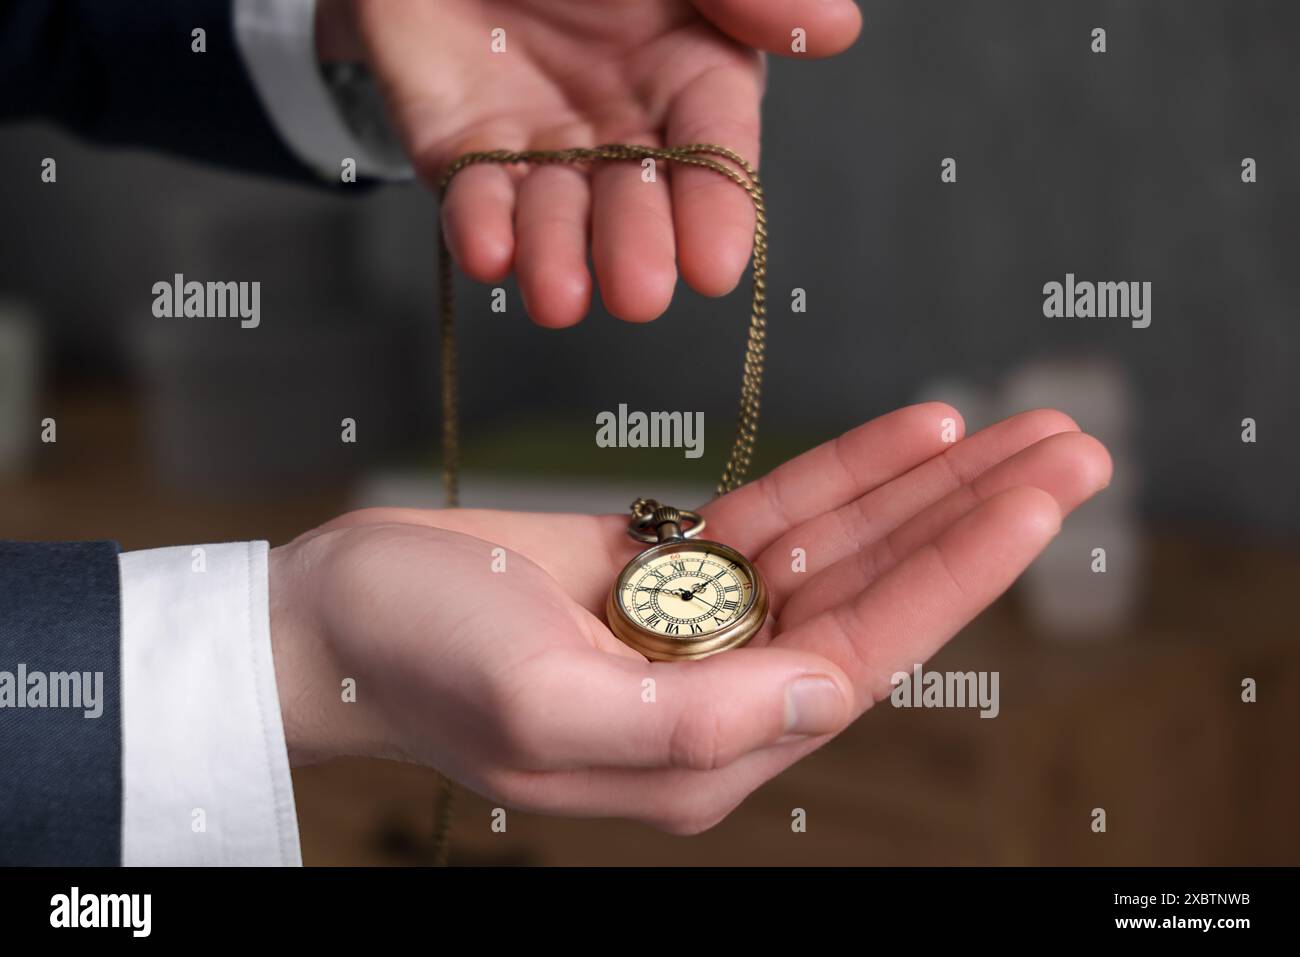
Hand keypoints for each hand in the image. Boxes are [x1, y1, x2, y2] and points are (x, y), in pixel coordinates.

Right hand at [268, 403, 1110, 832]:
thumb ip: (688, 722)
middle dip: (974, 520)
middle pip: (876, 596)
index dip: (957, 573)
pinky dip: (843, 472)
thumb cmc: (418, 659)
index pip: (864, 657)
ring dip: (928, 486)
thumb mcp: (542, 708)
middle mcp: (721, 692)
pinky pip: (776, 515)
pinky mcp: (665, 566)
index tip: (1040, 499)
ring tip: (1019, 427)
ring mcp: (698, 625)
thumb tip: (828, 692)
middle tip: (1072, 446)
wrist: (335, 613)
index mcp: (705, 747)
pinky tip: (915, 430)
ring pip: (840, 548)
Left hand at [314, 0, 861, 324]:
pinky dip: (479, 227)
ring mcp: (540, 137)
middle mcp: (621, 120)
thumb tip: (838, 27)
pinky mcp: (460, 145)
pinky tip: (491, 256)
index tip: (715, 268)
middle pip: (636, 197)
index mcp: (690, 71)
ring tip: (559, 298)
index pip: (714, 151)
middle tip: (638, 294)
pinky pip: (471, 194)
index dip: (716, 209)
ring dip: (556, 256)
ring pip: (554, 211)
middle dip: (635, 245)